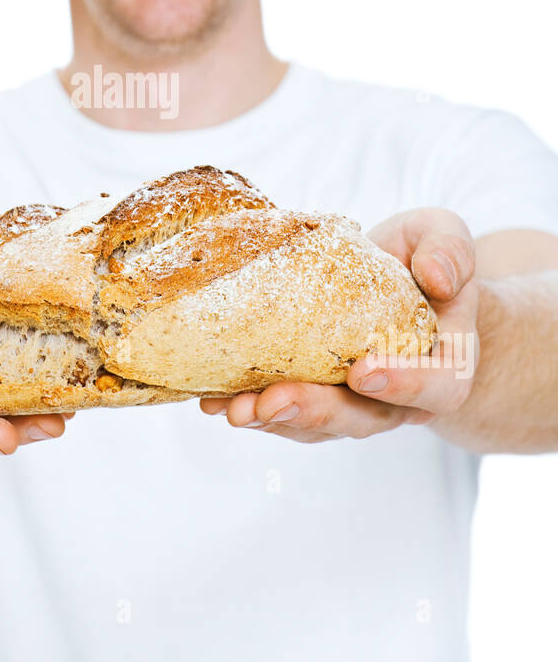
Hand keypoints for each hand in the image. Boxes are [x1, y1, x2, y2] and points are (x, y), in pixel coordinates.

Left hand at [200, 207, 478, 442]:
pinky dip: (250, 407)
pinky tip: (211, 400)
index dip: (403, 384)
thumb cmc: (424, 259)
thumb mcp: (443, 236)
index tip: (363, 372)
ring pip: (318, 425)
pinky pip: (286, 413)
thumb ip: (450, 250)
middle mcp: (401, 396)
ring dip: (273, 419)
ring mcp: (356, 403)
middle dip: (315, 411)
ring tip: (232, 409)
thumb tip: (440, 279)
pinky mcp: (317, 396)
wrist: (403, 283)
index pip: (437, 385)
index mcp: (445, 361)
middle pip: (364, 418)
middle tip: (272, 400)